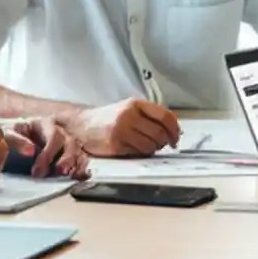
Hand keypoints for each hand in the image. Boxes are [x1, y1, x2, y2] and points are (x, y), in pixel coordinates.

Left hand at [0, 117, 90, 179]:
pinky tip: (82, 176)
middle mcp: (62, 132)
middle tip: (59, 172)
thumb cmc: (15, 134)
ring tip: (70, 176)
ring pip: (78, 152)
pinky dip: (82, 169)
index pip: (54, 136)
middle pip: (71, 144)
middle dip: (66, 159)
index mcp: (47, 124)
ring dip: (76, 165)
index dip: (48, 153)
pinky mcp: (71, 155)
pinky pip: (82, 161)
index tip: (36, 171)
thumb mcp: (10, 132)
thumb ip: (16, 139)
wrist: (18, 137)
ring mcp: (68, 144)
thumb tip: (30, 151)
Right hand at [66, 98, 180, 156]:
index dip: (175, 129)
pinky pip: (137, 153)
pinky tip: (134, 149)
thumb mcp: (129, 109)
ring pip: (150, 145)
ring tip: (146, 146)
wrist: (81, 124)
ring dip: (152, 149)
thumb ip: (149, 116)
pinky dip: (140, 154)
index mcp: (135, 104)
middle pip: (159, 133)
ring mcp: (121, 131)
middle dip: (164, 142)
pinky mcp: (115, 145)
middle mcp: (128, 115)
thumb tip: (173, 131)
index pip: (165, 116)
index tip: (176, 137)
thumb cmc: (109, 118)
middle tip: (161, 144)